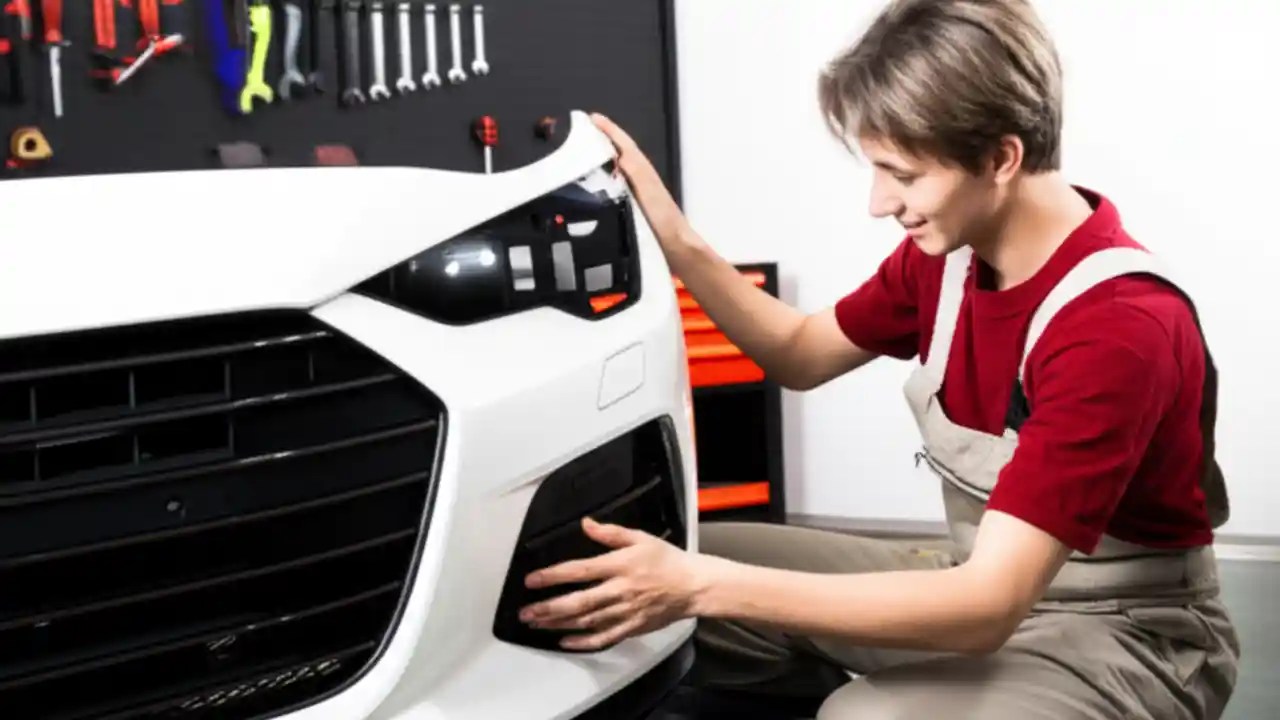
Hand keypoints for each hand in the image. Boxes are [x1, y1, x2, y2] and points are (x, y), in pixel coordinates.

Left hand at [519, 516, 712, 650]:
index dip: (553, 576)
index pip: (580, 571)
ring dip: (559, 624)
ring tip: (537, 624)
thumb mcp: (640, 538)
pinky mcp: (632, 627)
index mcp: (620, 565)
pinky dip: (583, 642)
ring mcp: (625, 612)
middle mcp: (620, 590)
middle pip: (579, 602)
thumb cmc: (668, 561)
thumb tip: (586, 524)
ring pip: (587, 621)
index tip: (532, 580)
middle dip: (549, 608)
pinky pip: (604, 638)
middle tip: (526, 612)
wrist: (694, 586)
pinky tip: (565, 641)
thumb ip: (610, 533)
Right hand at [590, 113, 690, 250]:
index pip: (624, 145)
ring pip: (617, 169)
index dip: (609, 131)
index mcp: (643, 173)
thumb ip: (636, 173)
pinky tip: (596, 186)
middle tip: (584, 129)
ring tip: (584, 151)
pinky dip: (604, 180)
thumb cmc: (666, 225)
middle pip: (619, 153)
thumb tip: (619, 155)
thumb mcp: (649, 195)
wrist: (677, 249)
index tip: (592, 119)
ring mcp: (637, 194)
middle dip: (602, 139)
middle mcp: (640, 180)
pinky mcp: (634, 208)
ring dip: (602, 157)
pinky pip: (615, 186)